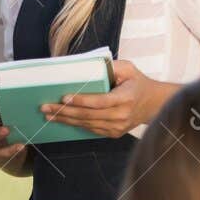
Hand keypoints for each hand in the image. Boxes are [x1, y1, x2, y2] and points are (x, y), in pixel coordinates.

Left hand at [37, 60, 173, 138]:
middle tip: (46, 108)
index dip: (81, 101)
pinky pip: (91, 129)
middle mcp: (121, 115)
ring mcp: (117, 127)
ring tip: (48, 115)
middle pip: (88, 115)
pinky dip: (75, 124)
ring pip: (87, 124)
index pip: (100, 101)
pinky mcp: (113, 133)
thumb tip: (88, 66)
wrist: (154, 104)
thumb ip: (112, 66)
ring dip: (66, 120)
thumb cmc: (137, 83)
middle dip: (64, 112)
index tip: (63, 98)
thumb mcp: (129, 68)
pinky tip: (62, 120)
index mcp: (126, 98)